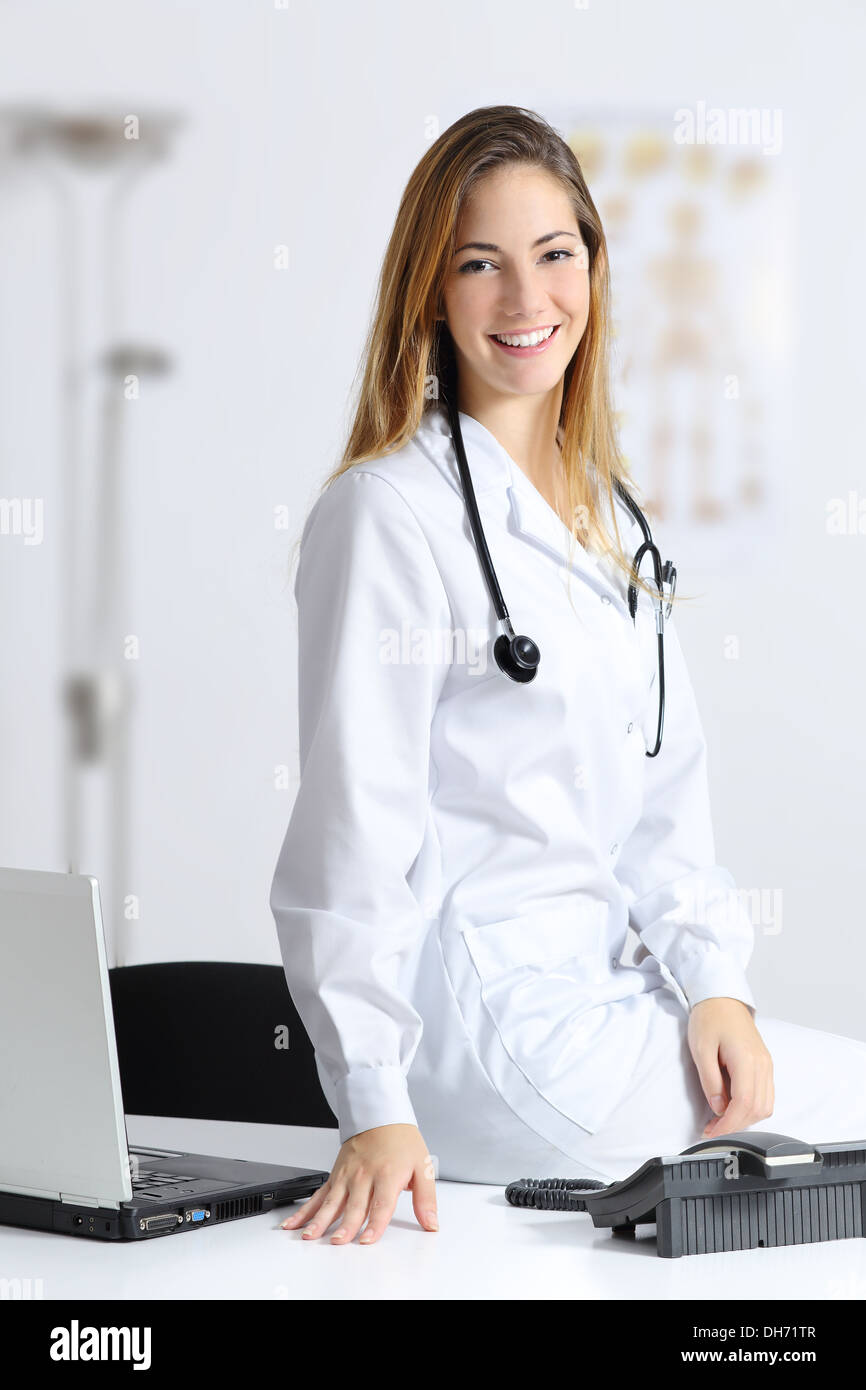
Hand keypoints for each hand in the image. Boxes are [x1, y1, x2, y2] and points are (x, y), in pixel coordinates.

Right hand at [279, 1123, 437, 1244]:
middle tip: (337, 1242)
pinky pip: (319, 1195)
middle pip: (354, 1205)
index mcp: (387, 1174)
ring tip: (309, 1235)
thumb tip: (432, 1224)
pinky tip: (295, 1223)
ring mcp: (347, 1176)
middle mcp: (364, 1176)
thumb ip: (426, 1199)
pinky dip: (305, 1210)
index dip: (375, 1223)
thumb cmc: (401, 1141)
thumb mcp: (423, 1166)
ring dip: (319, 1220)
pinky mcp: (335, 1176)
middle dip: (345, 1225)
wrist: (380, 1115)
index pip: (381, 1203)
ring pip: (331, 1202)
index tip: (368, 1240)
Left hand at [687, 997, 773, 1138]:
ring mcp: (766, 1065)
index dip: (729, 1123)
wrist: (722, 998)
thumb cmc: (710, 1018)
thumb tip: (718, 1106)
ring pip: (765, 1106)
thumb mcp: (701, 1049)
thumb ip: (710, 1080)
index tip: (713, 1131)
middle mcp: (763, 1064)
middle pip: (758, 1109)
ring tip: (721, 1119)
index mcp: (747, 1059)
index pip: (744, 1103)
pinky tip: (733, 1107)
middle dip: (736, 1125)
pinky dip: (751, 1107)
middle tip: (713, 1128)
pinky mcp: (765, 1065)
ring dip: (745, 1118)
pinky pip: (765, 1095)